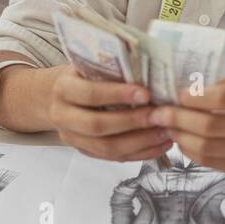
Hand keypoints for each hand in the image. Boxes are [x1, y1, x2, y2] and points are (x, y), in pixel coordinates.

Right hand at [47, 65, 172, 161]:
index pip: (91, 94)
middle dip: (132, 122)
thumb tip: (150, 75)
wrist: (58, 96)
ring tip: (166, 132)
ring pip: (106, 147)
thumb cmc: (84, 76)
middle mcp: (62, 116)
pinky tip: (160, 144)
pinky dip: (140, 153)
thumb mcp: (91, 66)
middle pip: (97, 125)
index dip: (118, 94)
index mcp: (64, 89)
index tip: (146, 93)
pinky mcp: (85, 151)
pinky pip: (114, 157)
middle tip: (159, 116)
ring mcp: (72, 137)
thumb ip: (112, 71)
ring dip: (140, 142)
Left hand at [146, 75, 224, 172]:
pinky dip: (192, 152)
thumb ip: (221, 87)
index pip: (222, 99)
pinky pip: (213, 163)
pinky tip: (184, 141)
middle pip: (211, 127)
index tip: (177, 94)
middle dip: (178, 120)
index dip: (194, 98)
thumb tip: (183, 96)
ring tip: (169, 127)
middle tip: (160, 114)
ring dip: (181, 138)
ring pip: (208, 149)